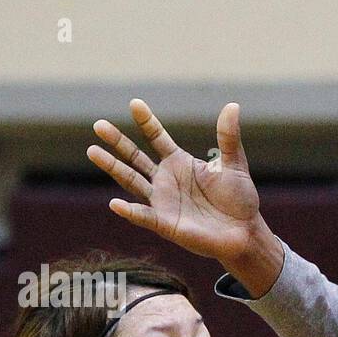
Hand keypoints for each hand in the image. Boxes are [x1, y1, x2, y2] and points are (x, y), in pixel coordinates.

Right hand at [87, 100, 282, 296]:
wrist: (245, 232)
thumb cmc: (239, 199)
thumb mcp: (234, 164)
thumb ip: (228, 137)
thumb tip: (232, 106)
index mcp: (179, 163)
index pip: (157, 138)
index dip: (147, 122)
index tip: (135, 104)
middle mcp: (165, 180)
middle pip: (135, 157)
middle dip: (117, 141)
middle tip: (98, 125)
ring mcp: (162, 201)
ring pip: (131, 181)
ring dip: (113, 167)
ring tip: (92, 150)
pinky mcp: (165, 224)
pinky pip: (144, 216)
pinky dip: (130, 212)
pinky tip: (115, 204)